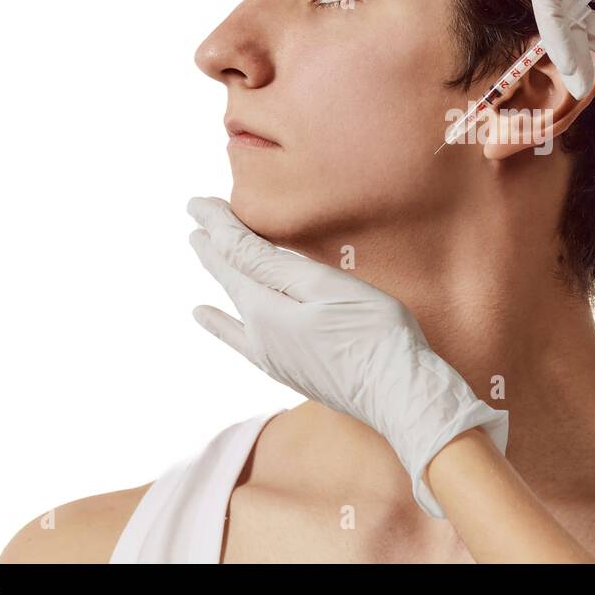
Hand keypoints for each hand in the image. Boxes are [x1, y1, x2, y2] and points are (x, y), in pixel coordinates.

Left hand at [185, 196, 509, 518]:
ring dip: (218, 273)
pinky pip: (239, 336)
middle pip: (229, 278)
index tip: (197, 201)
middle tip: (197, 215)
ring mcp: (270, 356)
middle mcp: (257, 334)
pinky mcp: (288, 370)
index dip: (216, 224)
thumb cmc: (372, 332)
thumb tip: (228, 243)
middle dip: (213, 245)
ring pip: (233, 303)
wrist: (397, 394)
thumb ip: (272, 265)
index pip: (233, 253)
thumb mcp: (323, 285)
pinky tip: (207, 317)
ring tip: (201, 250)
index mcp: (264, 308)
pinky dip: (219, 321)